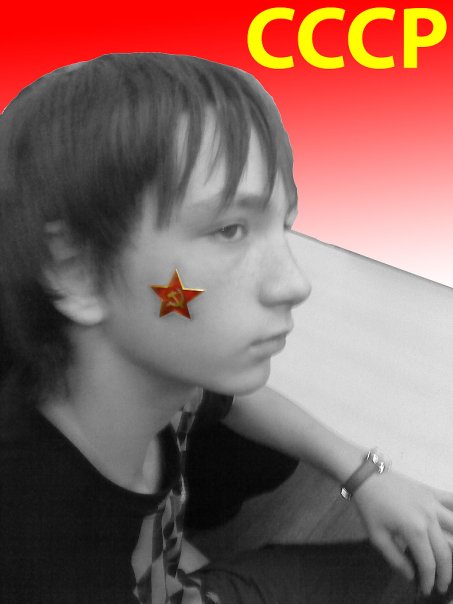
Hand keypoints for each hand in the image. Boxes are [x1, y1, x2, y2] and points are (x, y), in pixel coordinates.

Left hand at [353, 470, 452, 595]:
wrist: (366, 477)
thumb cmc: (370, 507)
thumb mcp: (377, 537)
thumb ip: (396, 559)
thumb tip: (412, 576)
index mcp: (414, 530)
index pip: (428, 563)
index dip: (428, 580)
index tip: (425, 590)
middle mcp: (429, 518)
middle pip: (445, 552)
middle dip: (445, 573)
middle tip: (440, 585)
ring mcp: (433, 504)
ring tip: (450, 563)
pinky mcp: (432, 493)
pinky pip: (452, 501)